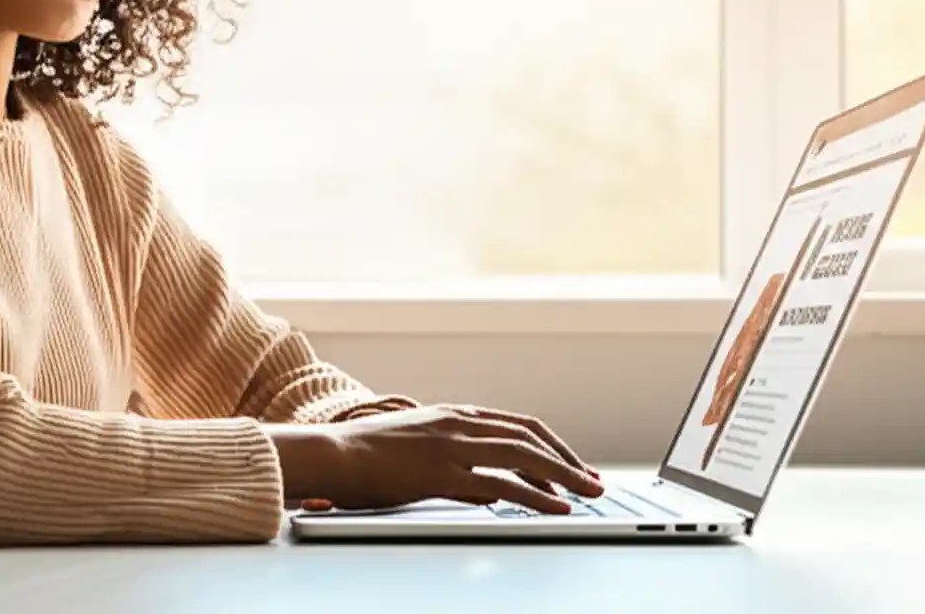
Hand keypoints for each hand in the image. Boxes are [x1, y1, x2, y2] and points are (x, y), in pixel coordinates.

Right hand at [267, 404, 602, 514]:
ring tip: (588, 494)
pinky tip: (554, 508)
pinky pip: (500, 484)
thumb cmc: (366, 458)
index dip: (552, 446)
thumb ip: (459, 468)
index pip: (518, 425)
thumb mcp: (420, 453)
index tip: (573, 466)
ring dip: (563, 475)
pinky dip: (534, 495)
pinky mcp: (441, 472)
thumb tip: (492, 492)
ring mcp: (451, 446)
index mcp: (454, 416)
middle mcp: (458, 424)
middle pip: (530, 437)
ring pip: (523, 455)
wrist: (331, 455)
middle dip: (568, 460)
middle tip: (593, 482)